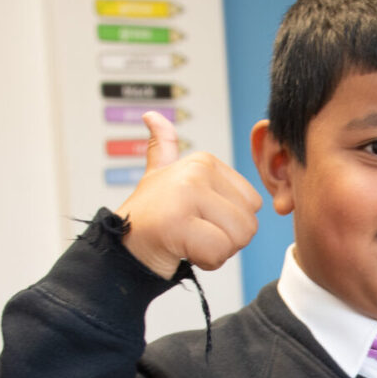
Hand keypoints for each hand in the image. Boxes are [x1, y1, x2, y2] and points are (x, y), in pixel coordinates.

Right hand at [115, 112, 261, 276]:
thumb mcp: (159, 175)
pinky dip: (205, 261)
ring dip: (216, 252)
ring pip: (237, 238)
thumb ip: (164, 147)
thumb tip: (152, 116)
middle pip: (248, 223)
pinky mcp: (178, 223)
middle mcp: (196, 172)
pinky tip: (182, 250)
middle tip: (193, 234)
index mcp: (203, 162)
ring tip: (187, 240)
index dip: (230, 222)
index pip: (253, 204)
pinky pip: (218, 252)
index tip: (198, 219)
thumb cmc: (150, 217)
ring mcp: (186, 195)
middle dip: (226, 240)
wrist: (123, 249)